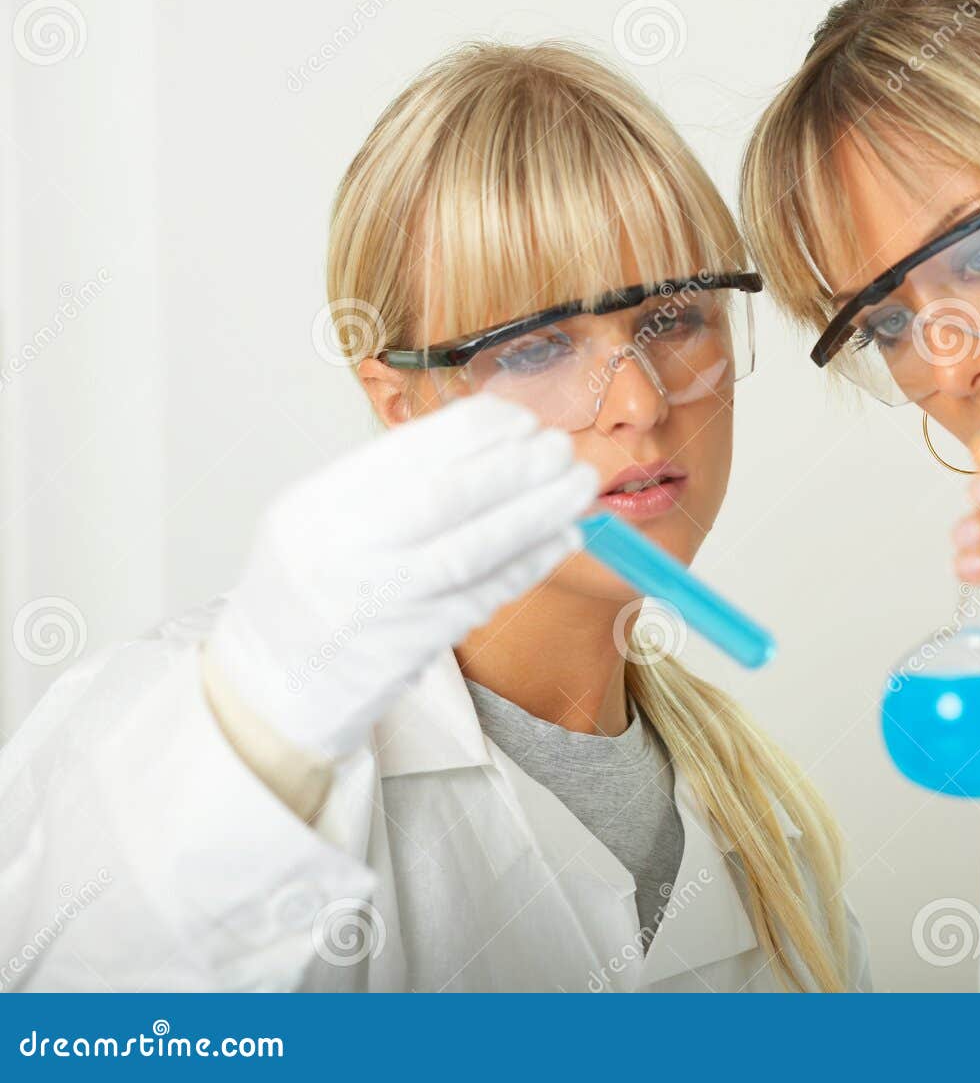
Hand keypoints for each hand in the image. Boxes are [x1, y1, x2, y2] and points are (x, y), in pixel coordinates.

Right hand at [206, 394, 598, 756]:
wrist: (270, 690)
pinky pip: (485, 595)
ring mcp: (381, 601)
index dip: (477, 430)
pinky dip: (530, 563)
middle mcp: (346, 549)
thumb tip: (487, 444)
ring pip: (476, 547)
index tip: (521, 418)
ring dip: (539, 512)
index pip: (411, 451)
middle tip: (564, 447)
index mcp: (319, 505)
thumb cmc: (306, 596)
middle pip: (449, 494)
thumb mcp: (320, 522)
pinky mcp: (414, 645)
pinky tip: (561, 540)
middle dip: (519, 465)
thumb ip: (388, 484)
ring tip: (580, 488)